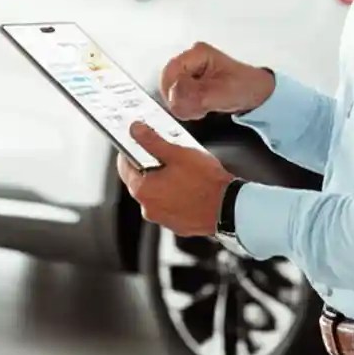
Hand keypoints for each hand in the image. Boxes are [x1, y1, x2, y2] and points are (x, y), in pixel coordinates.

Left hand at [117, 123, 234, 236]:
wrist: (228, 208)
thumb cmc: (205, 182)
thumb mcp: (177, 153)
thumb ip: (152, 141)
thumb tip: (135, 130)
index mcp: (142, 190)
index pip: (125, 166)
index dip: (131, 150)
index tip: (140, 141)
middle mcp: (148, 208)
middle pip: (141, 180)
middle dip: (151, 165)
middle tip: (168, 152)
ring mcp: (162, 218)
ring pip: (156, 193)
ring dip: (164, 180)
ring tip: (183, 168)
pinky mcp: (176, 224)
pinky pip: (169, 205)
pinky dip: (175, 195)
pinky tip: (190, 185)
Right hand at [160, 42, 274, 120]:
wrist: (259, 94)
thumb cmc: (246, 86)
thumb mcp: (221, 92)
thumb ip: (195, 94)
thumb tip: (174, 96)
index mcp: (197, 53)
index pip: (170, 72)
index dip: (174, 91)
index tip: (185, 103)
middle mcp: (191, 60)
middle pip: (168, 82)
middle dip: (179, 100)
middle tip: (197, 108)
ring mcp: (190, 72)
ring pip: (172, 92)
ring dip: (184, 105)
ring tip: (202, 107)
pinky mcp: (192, 84)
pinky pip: (178, 98)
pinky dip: (188, 108)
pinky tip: (201, 109)